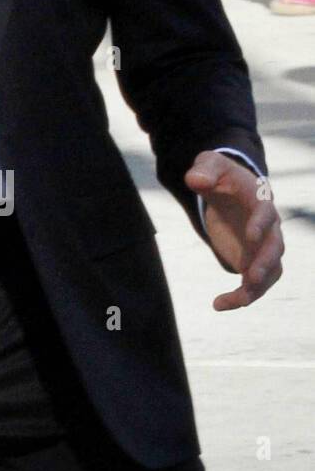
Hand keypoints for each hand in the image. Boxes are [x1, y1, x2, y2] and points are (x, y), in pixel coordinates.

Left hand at [186, 151, 283, 309]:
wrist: (228, 188)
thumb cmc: (219, 174)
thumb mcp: (209, 165)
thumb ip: (203, 171)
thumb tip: (195, 181)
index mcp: (260, 199)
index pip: (266, 213)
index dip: (261, 224)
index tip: (251, 236)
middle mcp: (268, 226)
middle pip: (275, 247)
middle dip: (265, 263)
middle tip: (251, 277)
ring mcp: (263, 246)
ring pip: (270, 272)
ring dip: (256, 288)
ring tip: (235, 301)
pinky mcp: (252, 261)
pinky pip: (254, 284)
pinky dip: (240, 296)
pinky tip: (219, 305)